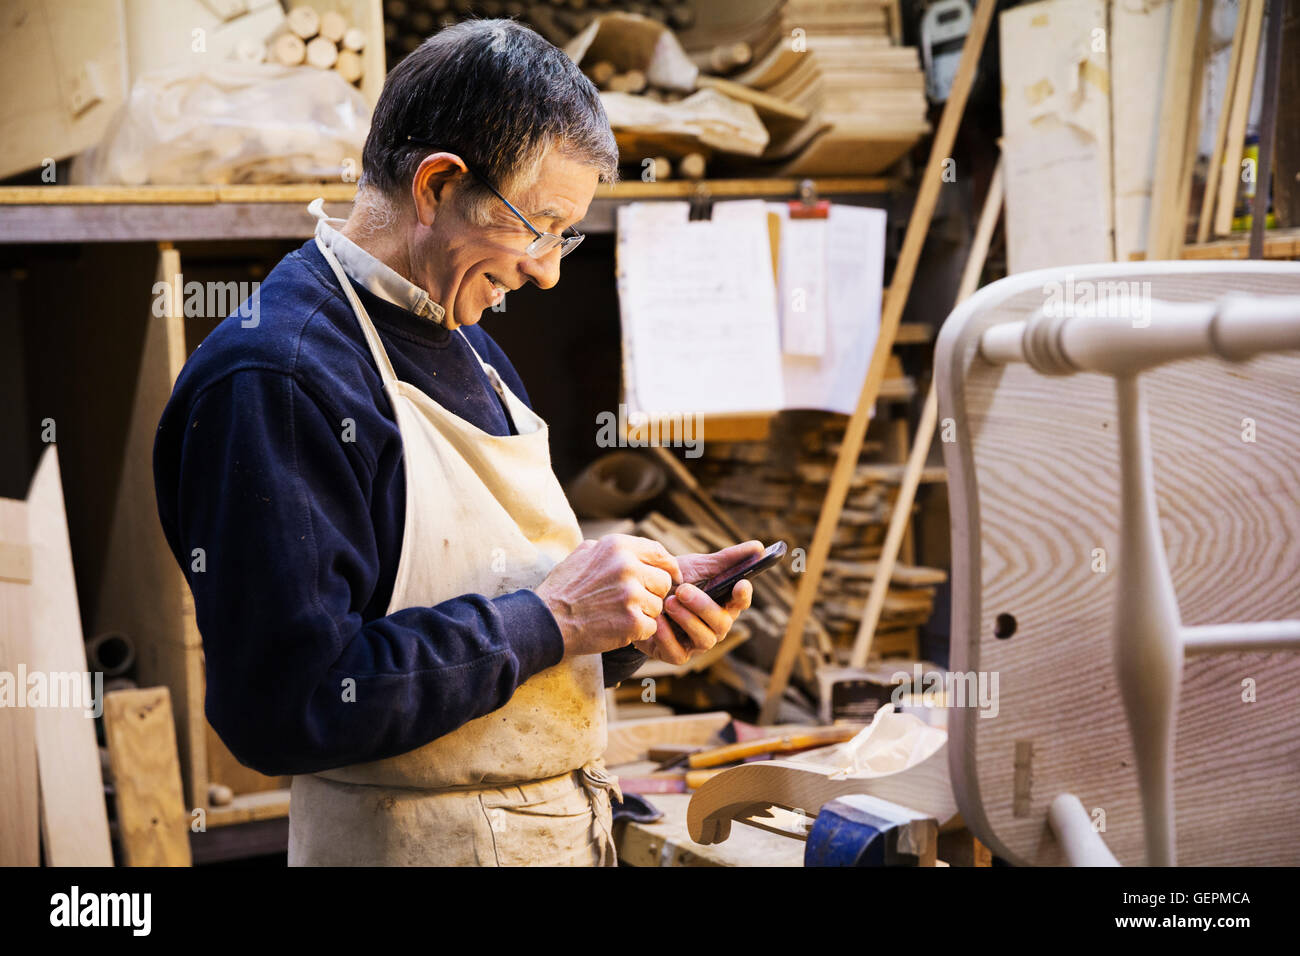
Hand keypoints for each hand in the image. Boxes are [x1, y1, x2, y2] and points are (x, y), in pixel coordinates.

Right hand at [535, 534, 681, 657]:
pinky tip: (617, 628)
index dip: (669, 566)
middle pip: (663, 581)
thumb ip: (613, 548)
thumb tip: (639, 549)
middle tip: (632, 602)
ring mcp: (631, 595)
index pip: (659, 553)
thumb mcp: (583, 553)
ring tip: (618, 614)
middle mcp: (627, 567)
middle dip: (652, 593)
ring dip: (644, 613)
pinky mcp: (632, 622)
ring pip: (658, 606)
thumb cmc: (563, 588)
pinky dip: (638, 631)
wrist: (547, 621)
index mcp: (617, 546)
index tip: (673, 577)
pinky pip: (651, 627)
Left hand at [632, 541, 762, 665]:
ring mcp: (697, 643)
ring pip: (704, 638)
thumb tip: (759, 547)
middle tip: (683, 590)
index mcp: (724, 604)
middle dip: (703, 606)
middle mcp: (715, 626)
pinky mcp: (677, 655)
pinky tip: (657, 620)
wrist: (639, 596)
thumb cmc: (675, 582)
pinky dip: (667, 636)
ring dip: (686, 619)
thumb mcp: (699, 566)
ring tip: (668, 602)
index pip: (740, 603)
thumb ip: (727, 558)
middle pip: (722, 623)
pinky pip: (677, 652)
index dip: (743, 595)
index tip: (742, 583)